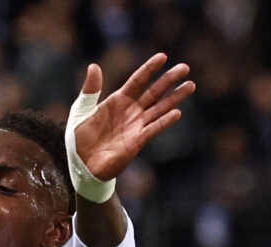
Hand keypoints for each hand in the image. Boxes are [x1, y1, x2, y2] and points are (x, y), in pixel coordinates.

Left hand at [71, 55, 193, 186]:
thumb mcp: (82, 109)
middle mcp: (131, 111)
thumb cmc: (80, 138)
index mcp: (118, 100)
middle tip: (185, 67)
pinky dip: (164, 121)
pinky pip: (153, 129)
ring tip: (190, 85)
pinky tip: (177, 112)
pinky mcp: (136, 142)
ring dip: (175, 97)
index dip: (149, 69)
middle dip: (169, 80)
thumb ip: (90, 89)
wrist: (82, 165)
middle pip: (154, 92)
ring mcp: (136, 126)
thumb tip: (94, 66)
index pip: (138, 80)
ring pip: (159, 108)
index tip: (163, 56)